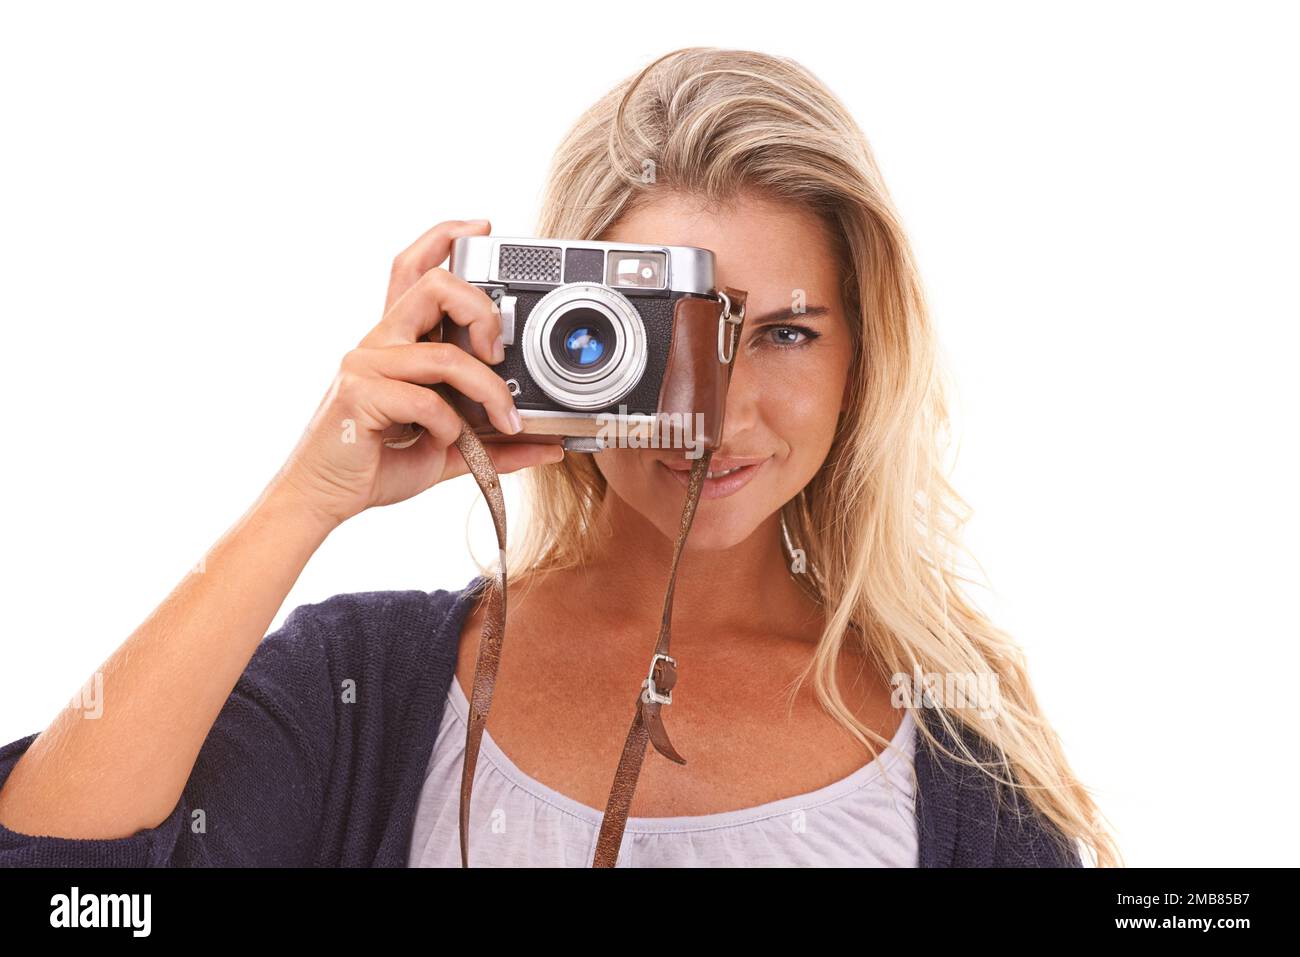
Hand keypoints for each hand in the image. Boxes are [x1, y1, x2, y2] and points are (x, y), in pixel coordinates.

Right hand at [268, 219, 562, 527]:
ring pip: (442, 353)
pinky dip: (450, 427)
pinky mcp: (360, 395)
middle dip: (481, 310)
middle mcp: (379, 342)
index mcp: (397, 342)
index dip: (444, 237)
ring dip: (486, 390)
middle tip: (501, 351)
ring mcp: (366, 365)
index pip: (413, 268)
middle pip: (432, 286)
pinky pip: (425, 401)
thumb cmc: (377, 464)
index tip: (483, 225)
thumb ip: (495, 445)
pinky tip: (446, 444)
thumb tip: (550, 446)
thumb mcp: (449, 452)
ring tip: (503, 421)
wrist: (324, 498)